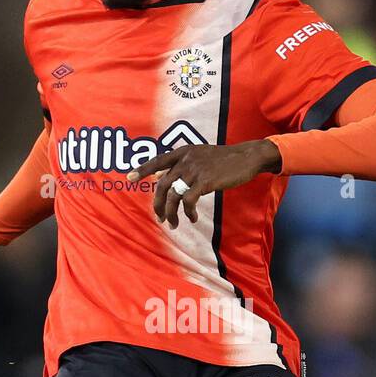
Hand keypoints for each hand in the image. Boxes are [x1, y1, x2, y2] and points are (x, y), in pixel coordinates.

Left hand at [128, 139, 280, 226]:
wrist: (246, 158)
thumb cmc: (224, 159)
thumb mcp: (200, 156)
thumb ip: (182, 166)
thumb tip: (162, 177)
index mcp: (182, 152)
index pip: (157, 160)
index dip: (142, 169)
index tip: (129, 178)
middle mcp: (185, 160)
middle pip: (162, 185)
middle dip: (158, 204)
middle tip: (160, 218)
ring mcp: (194, 170)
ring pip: (173, 195)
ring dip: (171, 213)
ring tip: (173, 224)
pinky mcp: (205, 182)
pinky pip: (188, 201)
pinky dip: (187, 212)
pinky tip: (192, 218)